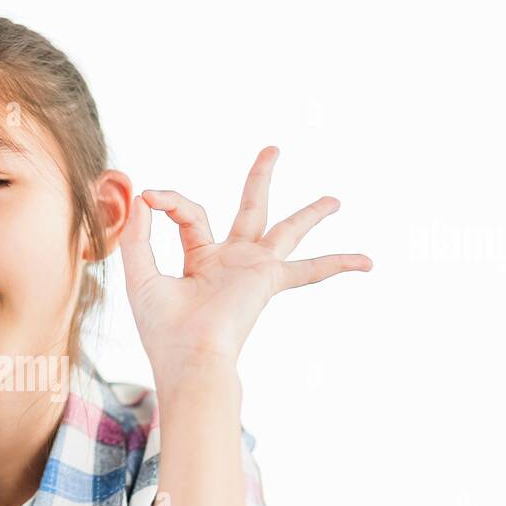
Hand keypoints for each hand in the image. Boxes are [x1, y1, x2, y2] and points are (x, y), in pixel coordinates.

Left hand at [118, 146, 371, 387]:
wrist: (187, 356)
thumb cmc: (162, 329)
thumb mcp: (141, 275)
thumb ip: (138, 238)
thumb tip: (142, 199)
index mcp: (201, 261)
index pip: (191, 215)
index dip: (169, 201)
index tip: (150, 197)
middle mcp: (231, 262)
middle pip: (250, 210)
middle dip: (260, 179)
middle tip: (273, 149)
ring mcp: (253, 270)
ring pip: (287, 231)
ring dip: (311, 214)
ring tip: (334, 200)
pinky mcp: (269, 279)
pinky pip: (310, 270)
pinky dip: (339, 264)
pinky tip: (367, 262)